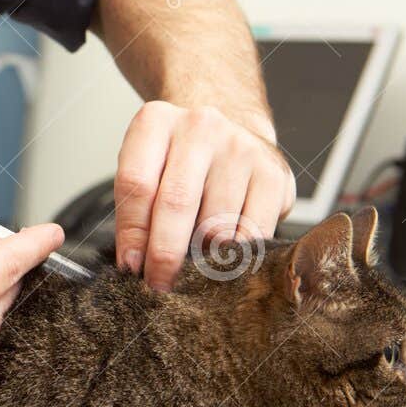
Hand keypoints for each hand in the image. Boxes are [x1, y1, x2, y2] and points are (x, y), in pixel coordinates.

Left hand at [112, 101, 294, 291]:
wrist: (232, 130)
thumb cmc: (180, 160)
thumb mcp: (147, 169)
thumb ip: (135, 210)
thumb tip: (135, 264)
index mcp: (156, 122)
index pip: (136, 182)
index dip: (132, 232)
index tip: (131, 266)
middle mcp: (199, 127)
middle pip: (176, 203)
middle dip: (165, 254)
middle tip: (159, 284)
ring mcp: (240, 147)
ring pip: (216, 223)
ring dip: (203, 256)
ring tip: (195, 263)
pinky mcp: (273, 173)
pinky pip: (253, 233)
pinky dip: (237, 254)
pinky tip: (227, 253)